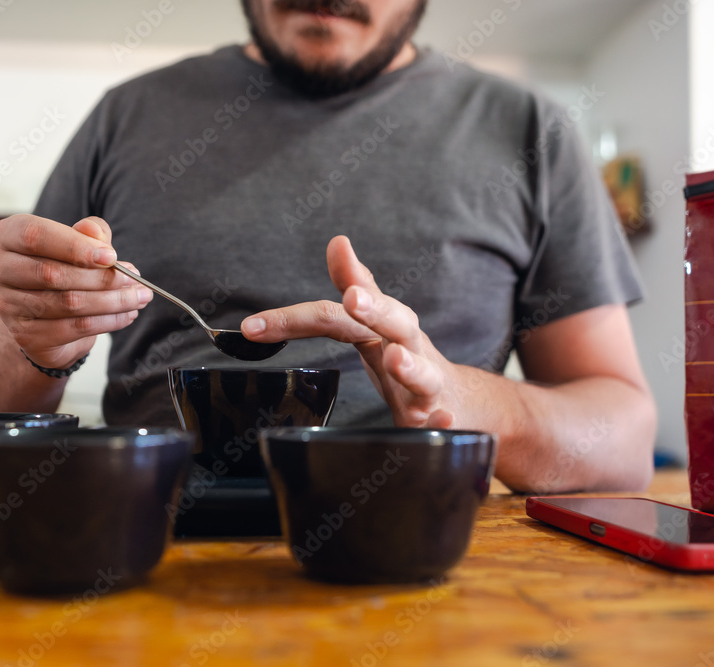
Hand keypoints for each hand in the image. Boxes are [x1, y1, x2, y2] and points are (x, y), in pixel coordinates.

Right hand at [0, 214, 151, 369]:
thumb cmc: (64, 266)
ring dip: (112, 302)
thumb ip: (90, 232)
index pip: (36, 236)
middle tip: (136, 279)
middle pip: (53, 273)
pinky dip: (107, 322)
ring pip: (67, 303)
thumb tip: (94, 233)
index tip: (111, 256)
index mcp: (8, 235)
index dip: (75, 246)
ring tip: (138, 297)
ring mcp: (8, 305)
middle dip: (102, 277)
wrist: (46, 313)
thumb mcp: (80, 242)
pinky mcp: (24, 335)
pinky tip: (126, 315)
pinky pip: (73, 328)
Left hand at [242, 235, 458, 427]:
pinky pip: (439, 419)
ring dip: (409, 365)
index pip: (337, 312)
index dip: (295, 317)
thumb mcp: (380, 319)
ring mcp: (426, 384)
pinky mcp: (436, 418)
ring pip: (422, 373)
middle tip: (352, 298)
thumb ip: (357, 284)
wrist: (460, 400)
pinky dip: (440, 417)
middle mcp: (408, 346)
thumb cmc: (411, 356)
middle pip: (396, 323)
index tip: (254, 326)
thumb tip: (337, 242)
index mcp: (385, 323)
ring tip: (395, 359)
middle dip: (374, 310)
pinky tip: (437, 417)